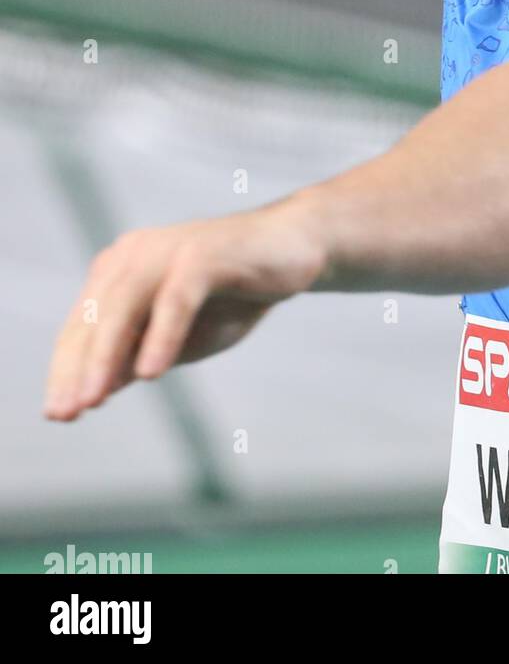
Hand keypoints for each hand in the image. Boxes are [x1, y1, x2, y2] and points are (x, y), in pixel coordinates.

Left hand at [43, 200, 324, 420]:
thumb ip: (138, 355)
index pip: (82, 325)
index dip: (66, 370)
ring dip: (106, 355)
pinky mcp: (204, 253)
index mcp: (120, 270)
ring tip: (93, 400)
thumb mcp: (180, 338)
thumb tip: (95, 390)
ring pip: (125, 305)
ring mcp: (169, 249)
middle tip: (66, 413)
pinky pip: (175, 298)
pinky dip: (161, 336)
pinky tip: (150, 373)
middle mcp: (135, 253)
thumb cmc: (233, 295)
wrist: (296, 249)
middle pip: (95, 317)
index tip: (58, 414)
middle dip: (78, 368)